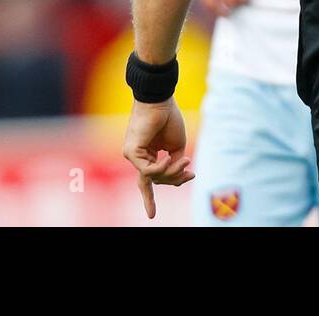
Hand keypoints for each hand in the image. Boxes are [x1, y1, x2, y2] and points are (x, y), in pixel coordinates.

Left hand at [122, 97, 194, 218]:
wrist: (161, 101)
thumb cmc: (169, 119)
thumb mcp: (177, 147)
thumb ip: (174, 165)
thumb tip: (175, 181)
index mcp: (147, 154)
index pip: (149, 179)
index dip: (149, 198)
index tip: (151, 216)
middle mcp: (137, 156)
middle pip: (151, 181)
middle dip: (167, 186)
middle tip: (187, 177)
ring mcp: (132, 154)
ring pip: (153, 177)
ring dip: (172, 173)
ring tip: (186, 162)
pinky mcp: (131, 152)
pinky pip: (147, 170)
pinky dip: (161, 168)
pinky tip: (170, 159)